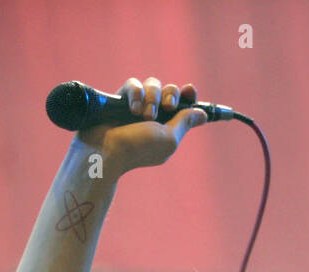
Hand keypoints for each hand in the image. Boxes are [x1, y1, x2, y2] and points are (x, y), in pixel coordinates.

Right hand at [77, 77, 207, 177]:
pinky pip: (133, 84)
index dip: (188, 96)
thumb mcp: (169, 139)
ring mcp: (136, 107)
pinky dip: (135, 93)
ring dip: (152, 97)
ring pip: (152, 84)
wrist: (105, 150)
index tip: (190, 90)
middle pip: (170, 90)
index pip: (183, 104)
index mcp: (167, 127)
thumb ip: (185, 123)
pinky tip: (132, 108)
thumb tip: (203, 114)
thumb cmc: (138, 149)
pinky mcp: (119, 99)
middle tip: (165, 108)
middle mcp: (153, 116)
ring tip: (143, 114)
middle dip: (170, 95)